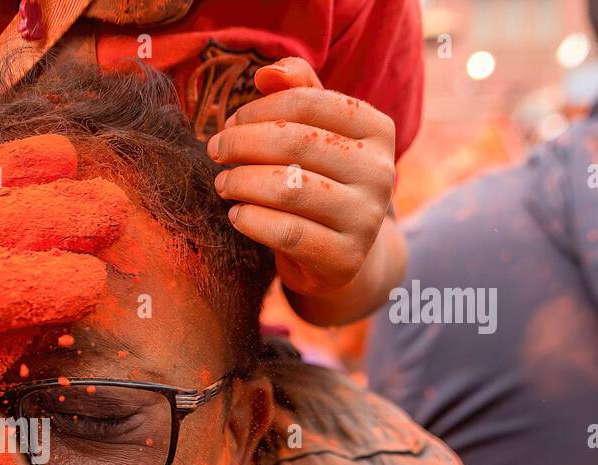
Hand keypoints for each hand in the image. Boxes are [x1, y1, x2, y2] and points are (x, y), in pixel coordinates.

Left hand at [208, 57, 396, 296]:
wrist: (342, 255)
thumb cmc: (321, 182)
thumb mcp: (315, 135)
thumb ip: (297, 94)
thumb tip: (267, 72)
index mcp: (377, 130)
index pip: (308, 102)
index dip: (259, 109)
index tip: (230, 122)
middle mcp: (381, 172)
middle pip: (296, 142)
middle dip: (243, 142)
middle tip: (216, 150)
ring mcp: (366, 218)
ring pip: (289, 189)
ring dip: (242, 181)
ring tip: (223, 183)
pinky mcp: (344, 258)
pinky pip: (286, 233)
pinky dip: (251, 220)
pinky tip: (236, 215)